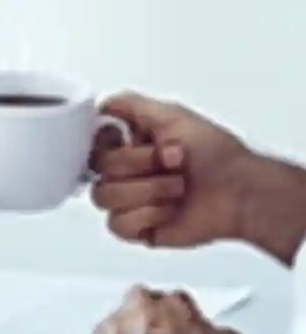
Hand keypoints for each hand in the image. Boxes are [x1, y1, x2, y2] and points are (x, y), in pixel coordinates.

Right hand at [89, 92, 258, 247]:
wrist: (241, 193)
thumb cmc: (218, 156)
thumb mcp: (174, 115)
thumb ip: (132, 104)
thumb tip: (104, 104)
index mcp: (132, 143)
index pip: (93, 142)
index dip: (110, 143)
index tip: (133, 140)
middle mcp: (127, 171)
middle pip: (98, 168)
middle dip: (141, 165)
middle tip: (172, 163)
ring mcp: (129, 201)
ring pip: (104, 197)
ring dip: (147, 191)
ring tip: (176, 188)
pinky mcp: (136, 228)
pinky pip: (117, 223)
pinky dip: (147, 216)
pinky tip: (169, 210)